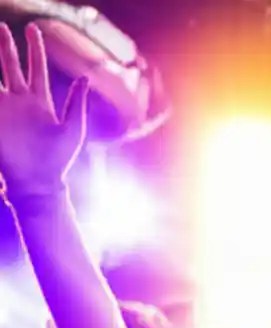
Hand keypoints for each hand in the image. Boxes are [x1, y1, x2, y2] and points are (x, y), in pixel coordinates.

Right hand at [0, 25, 89, 195]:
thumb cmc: (59, 159)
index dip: (35, 48)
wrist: (39, 182)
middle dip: (6, 47)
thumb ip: (76, 102)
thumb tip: (85, 77)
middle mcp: (20, 101)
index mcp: (41, 101)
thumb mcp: (73, 128)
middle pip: (10, 66)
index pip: (36, 68)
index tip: (35, 29)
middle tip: (1, 26)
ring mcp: (4, 109)